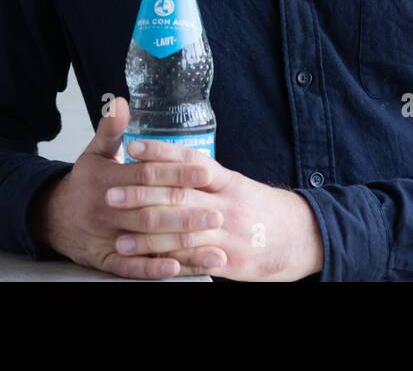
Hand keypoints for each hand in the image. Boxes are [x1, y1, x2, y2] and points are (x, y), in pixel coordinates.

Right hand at [29, 96, 219, 278]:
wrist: (51, 217)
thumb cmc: (84, 182)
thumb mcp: (95, 153)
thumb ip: (110, 129)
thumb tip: (119, 102)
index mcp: (107, 180)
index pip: (146, 175)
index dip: (176, 173)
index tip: (206, 172)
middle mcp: (106, 210)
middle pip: (150, 212)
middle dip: (186, 214)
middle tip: (218, 214)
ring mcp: (105, 237)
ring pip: (145, 243)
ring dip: (180, 247)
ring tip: (213, 249)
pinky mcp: (104, 260)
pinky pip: (129, 268)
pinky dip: (152, 270)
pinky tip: (176, 270)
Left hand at [114, 138, 323, 280]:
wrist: (299, 236)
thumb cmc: (261, 208)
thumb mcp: (238, 185)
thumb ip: (207, 178)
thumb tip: (171, 162)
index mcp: (228, 181)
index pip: (192, 162)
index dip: (161, 154)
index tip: (134, 148)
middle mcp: (227, 205)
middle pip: (180, 197)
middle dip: (142, 195)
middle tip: (112, 193)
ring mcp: (228, 234)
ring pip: (181, 234)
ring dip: (147, 238)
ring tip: (120, 238)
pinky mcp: (229, 261)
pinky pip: (194, 263)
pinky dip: (168, 264)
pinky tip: (148, 265)